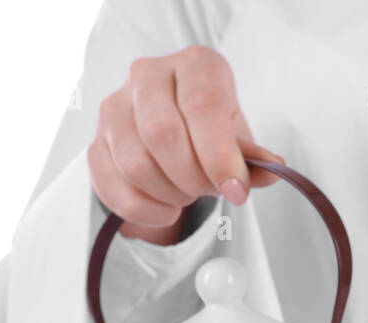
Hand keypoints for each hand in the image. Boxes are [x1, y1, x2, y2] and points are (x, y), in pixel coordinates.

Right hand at [88, 45, 283, 243]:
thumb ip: (253, 158)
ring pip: (135, 163)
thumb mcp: (239, 138)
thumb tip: (271, 171)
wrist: (175, 130)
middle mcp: (147, 75)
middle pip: (162, 134)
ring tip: (187, 194)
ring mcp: (114, 108)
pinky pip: (114, 188)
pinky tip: (165, 208)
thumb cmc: (212, 130)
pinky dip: (146, 211)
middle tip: (209, 191)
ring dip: (169, 194)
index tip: (236, 191)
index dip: (220, 157)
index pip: (202, 106)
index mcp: (194, 66)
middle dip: (192, 177)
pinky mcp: (95, 143)